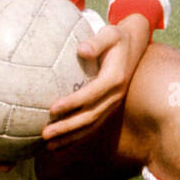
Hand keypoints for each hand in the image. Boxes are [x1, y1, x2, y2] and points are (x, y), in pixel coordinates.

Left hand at [41, 13, 151, 149]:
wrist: (134, 45)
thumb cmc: (116, 37)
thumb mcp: (110, 34)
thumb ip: (96, 42)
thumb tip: (82, 49)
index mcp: (115, 78)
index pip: (91, 94)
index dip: (72, 103)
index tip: (52, 109)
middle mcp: (115, 95)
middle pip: (90, 116)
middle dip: (67, 127)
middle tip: (45, 134)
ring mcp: (113, 104)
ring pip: (91, 126)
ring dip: (70, 137)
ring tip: (49, 146)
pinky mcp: (109, 107)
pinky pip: (93, 126)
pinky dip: (77, 137)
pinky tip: (60, 145)